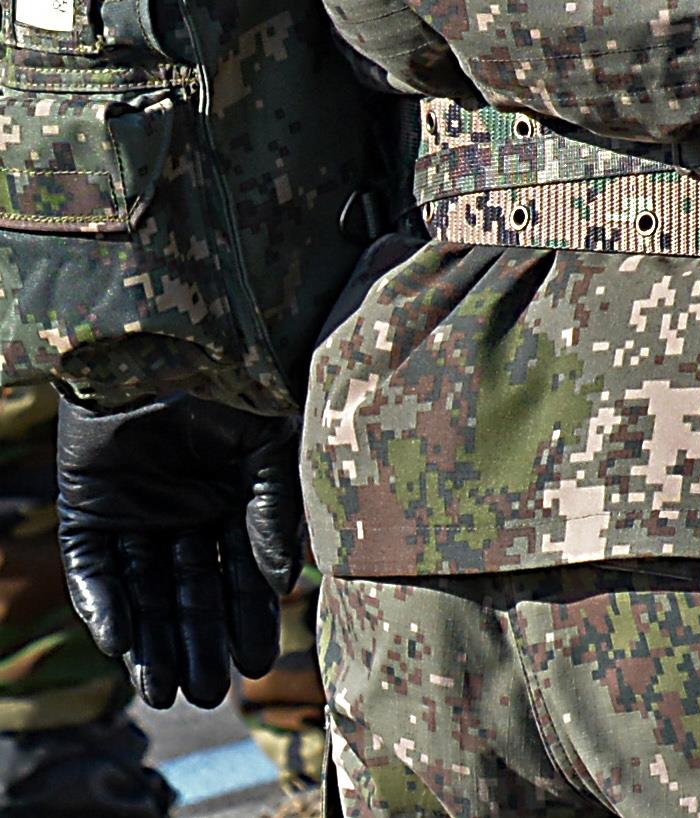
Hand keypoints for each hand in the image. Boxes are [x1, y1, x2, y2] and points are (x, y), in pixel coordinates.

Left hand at [54, 396, 299, 708]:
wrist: (166, 339)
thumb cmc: (235, 383)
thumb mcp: (274, 448)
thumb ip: (274, 516)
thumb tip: (280, 585)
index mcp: (233, 497)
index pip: (240, 573)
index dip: (246, 619)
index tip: (254, 665)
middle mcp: (184, 512)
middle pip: (189, 593)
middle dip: (196, 643)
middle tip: (203, 694)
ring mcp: (133, 513)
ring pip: (142, 593)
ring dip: (150, 642)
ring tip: (161, 692)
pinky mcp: (84, 512)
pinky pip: (92, 570)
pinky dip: (104, 607)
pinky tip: (121, 644)